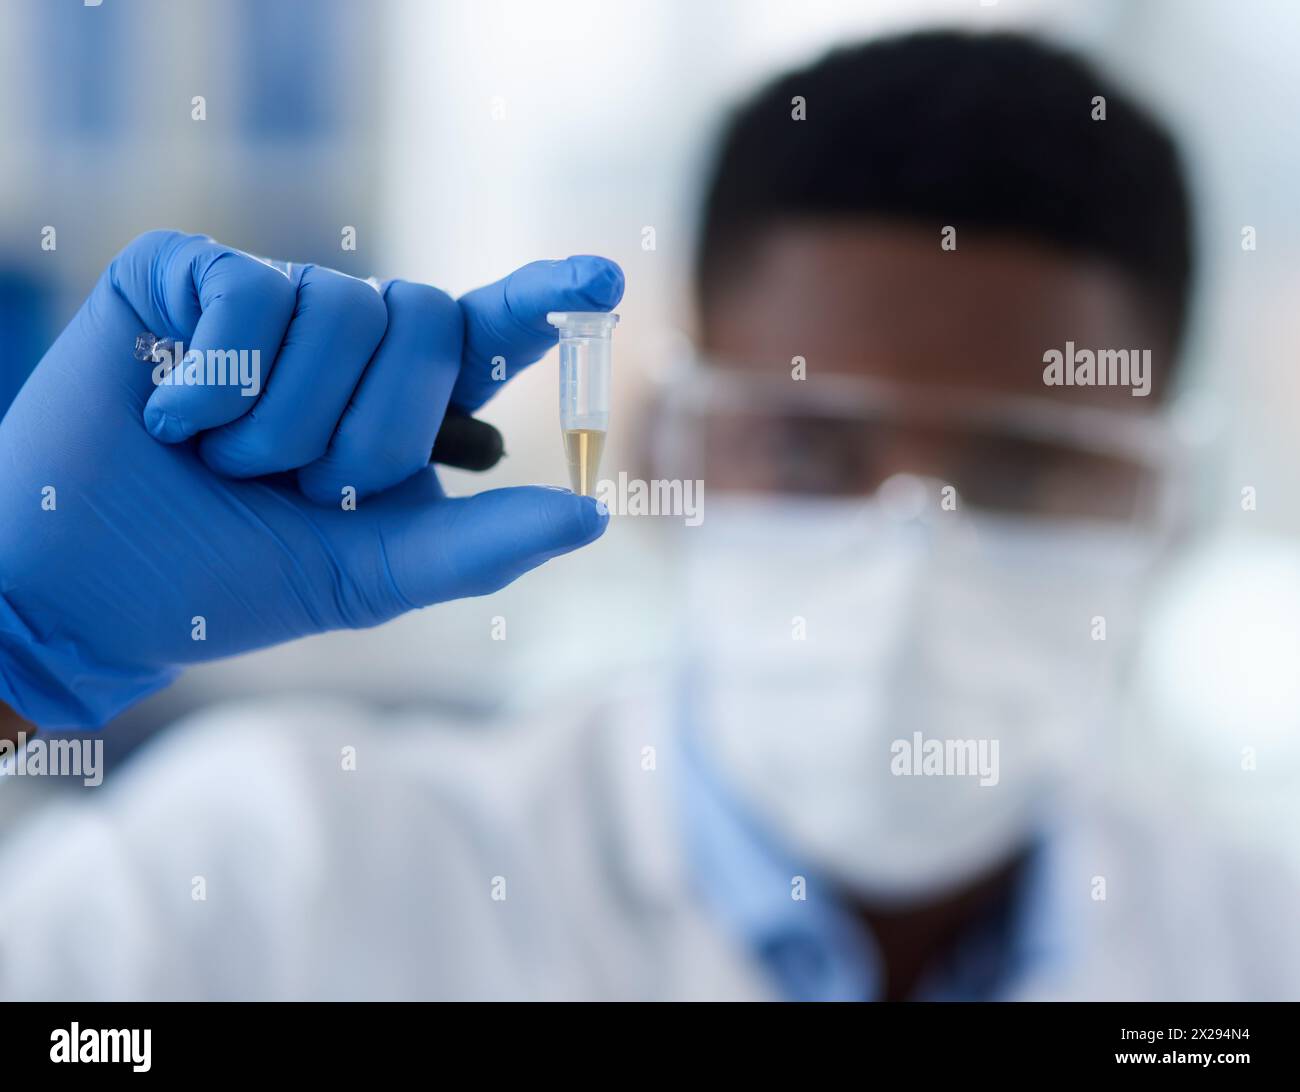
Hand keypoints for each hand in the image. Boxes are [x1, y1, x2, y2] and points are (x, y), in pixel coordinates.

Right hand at [0, 231, 623, 727]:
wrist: (95, 590)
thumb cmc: (234, 580)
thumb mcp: (374, 573)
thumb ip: (482, 545)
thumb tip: (595, 515)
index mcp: (399, 402)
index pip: (487, 330)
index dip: (546, 297)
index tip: (605, 279)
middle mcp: (346, 339)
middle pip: (426, 320)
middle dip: (367, 429)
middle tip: (295, 482)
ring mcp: (269, 299)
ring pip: (340, 310)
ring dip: (280, 422)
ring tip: (223, 459)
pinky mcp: (187, 273)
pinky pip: (247, 295)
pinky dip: (213, 384)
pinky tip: (171, 418)